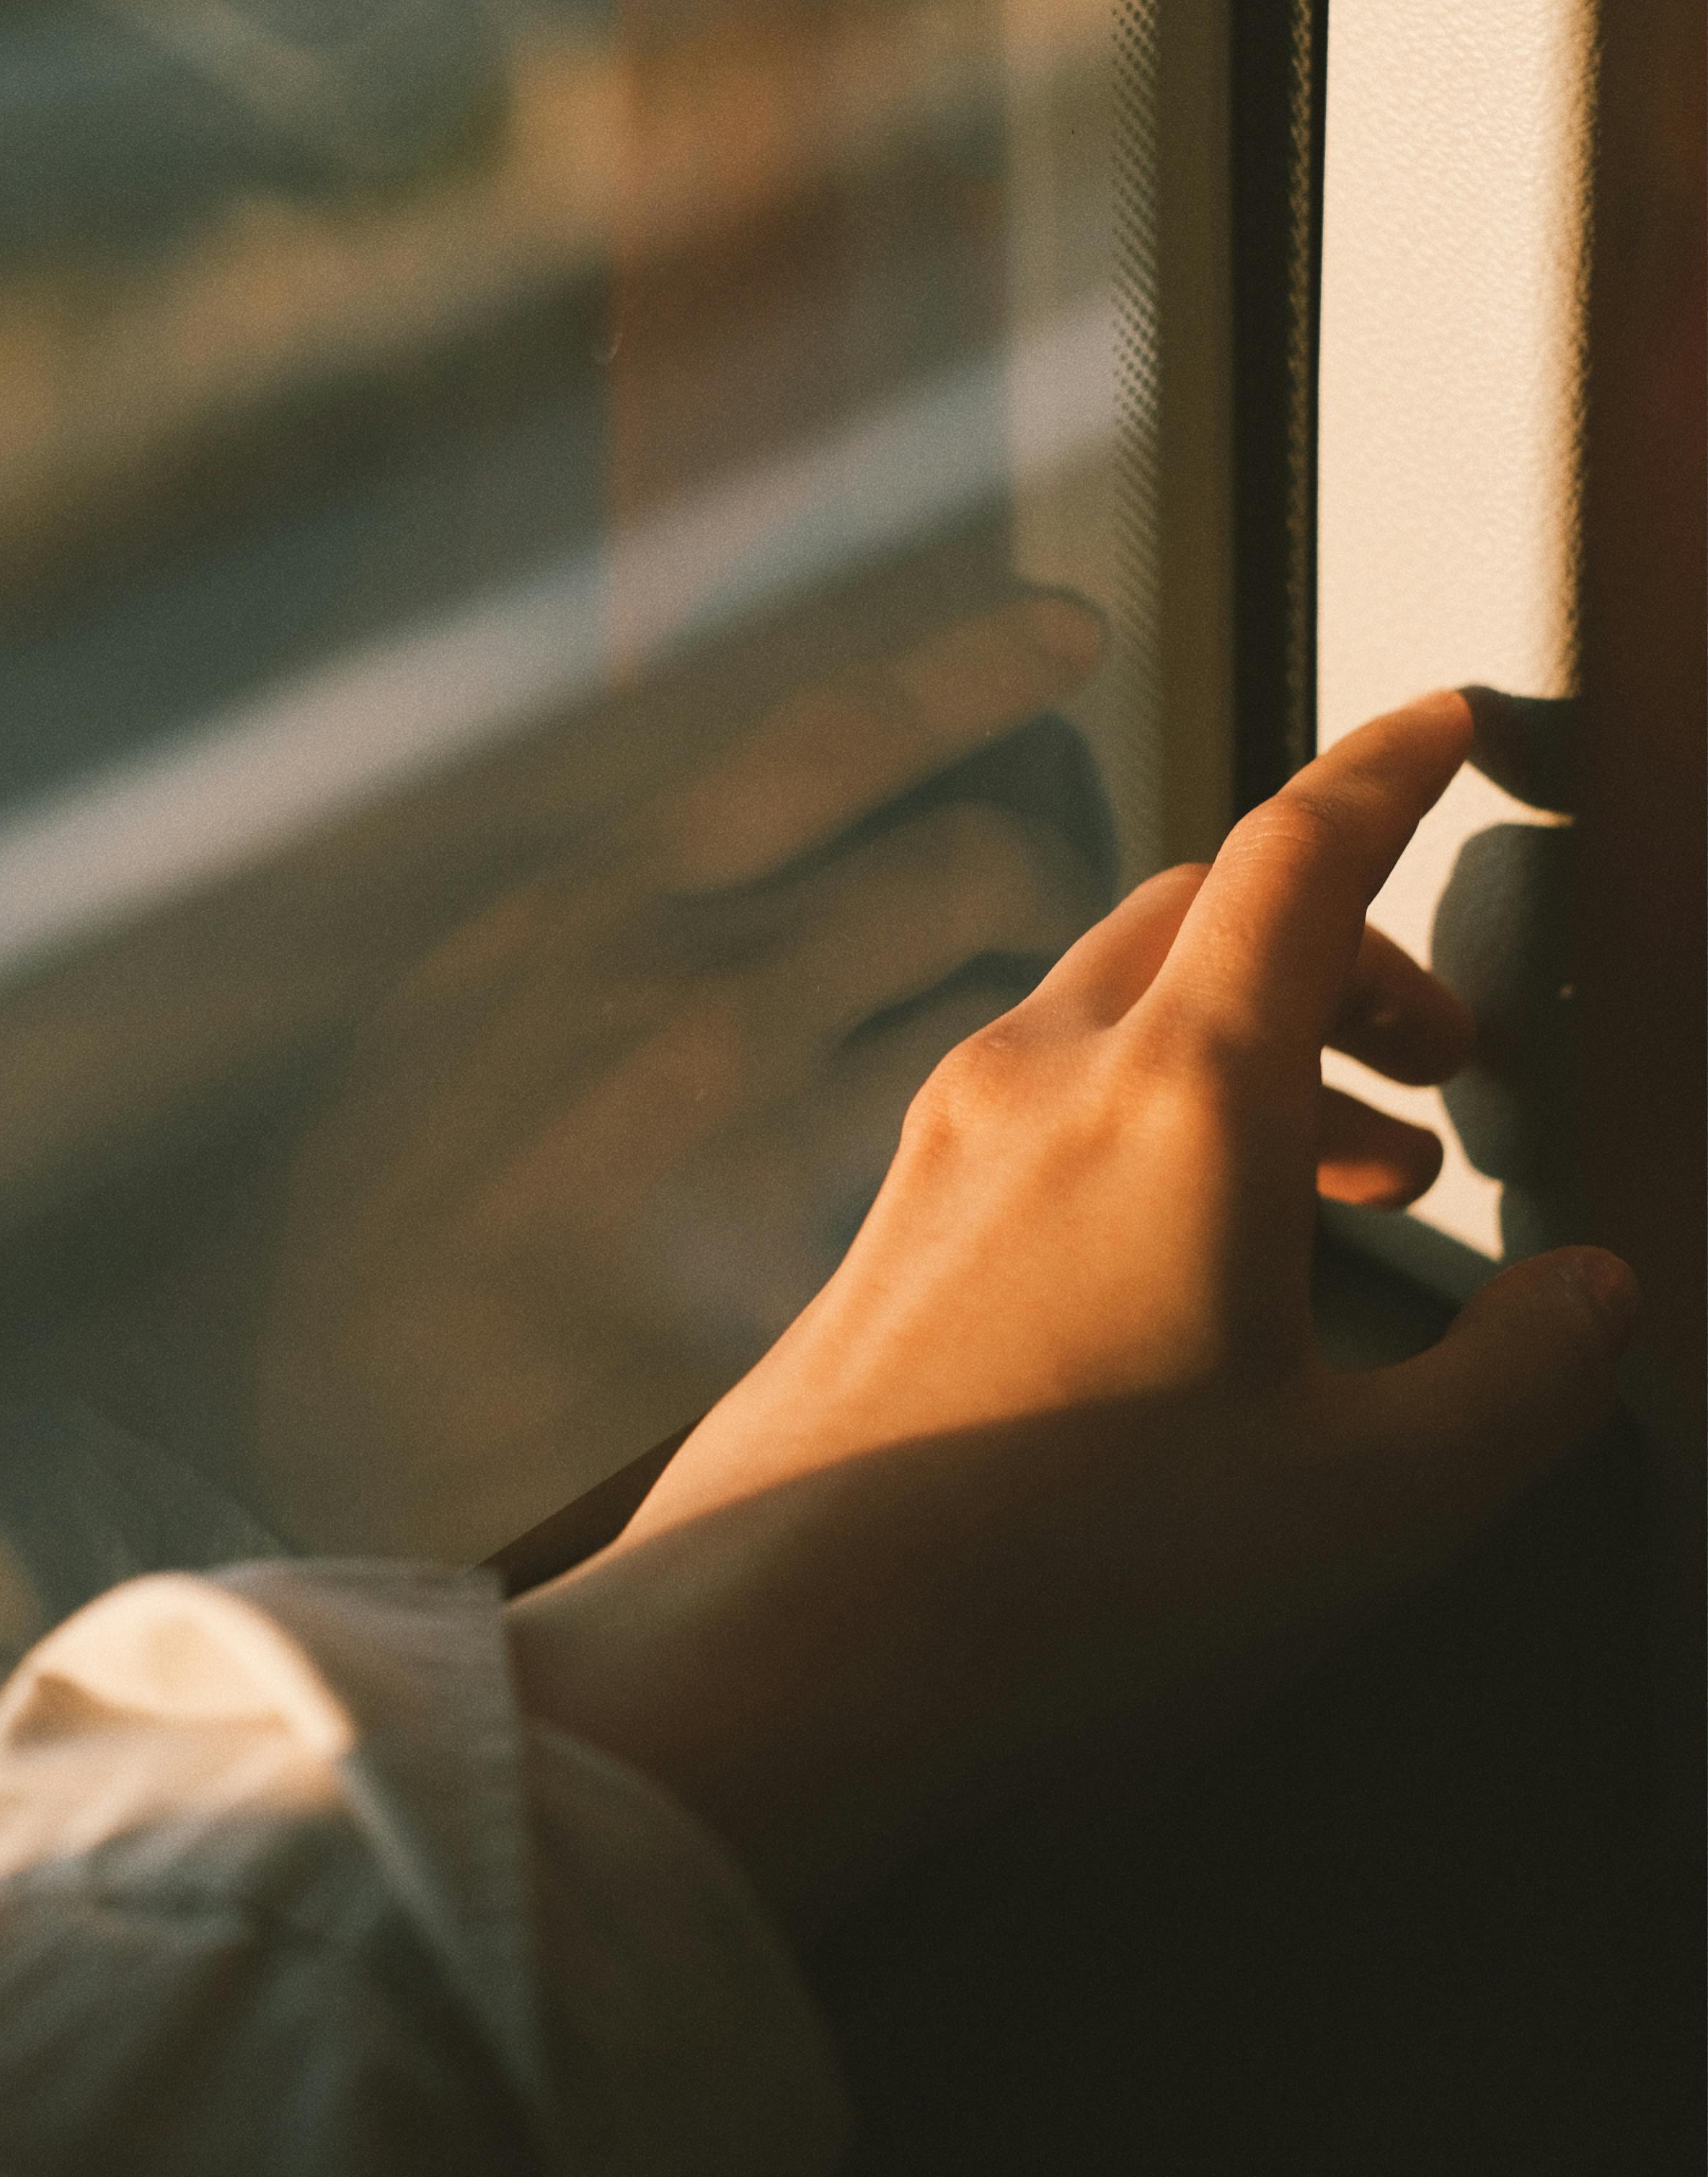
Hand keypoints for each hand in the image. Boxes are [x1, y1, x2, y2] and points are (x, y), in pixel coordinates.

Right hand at [253, 595, 1114, 1558]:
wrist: (328, 1427)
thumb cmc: (398, 1206)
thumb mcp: (471, 1000)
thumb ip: (621, 906)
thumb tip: (772, 829)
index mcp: (595, 896)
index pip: (831, 736)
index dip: (969, 665)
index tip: (1072, 627)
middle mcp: (689, 983)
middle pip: (970, 864)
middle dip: (1039, 881)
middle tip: (1039, 921)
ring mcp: (755, 1128)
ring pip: (997, 1018)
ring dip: (1037, 1027)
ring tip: (1012, 1068)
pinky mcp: (806, 1264)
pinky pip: (957, 1173)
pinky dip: (987, 1165)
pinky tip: (958, 1202)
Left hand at [506, 691, 1639, 1938]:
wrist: (781, 1650)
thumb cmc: (1068, 1575)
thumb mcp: (1367, 1504)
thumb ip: (1517, 1384)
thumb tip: (1591, 1296)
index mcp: (1179, 1097)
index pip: (1300, 856)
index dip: (1389, 771)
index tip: (1448, 723)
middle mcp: (1047, 1077)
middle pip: (1210, 912)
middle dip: (1347, 951)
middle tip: (1442, 1061)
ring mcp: (949, 1138)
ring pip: (1128, 1001)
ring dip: (1260, 1036)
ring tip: (1359, 1164)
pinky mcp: (894, 1214)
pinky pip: (1052, 1091)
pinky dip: (1162, 1104)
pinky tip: (1201, 1248)